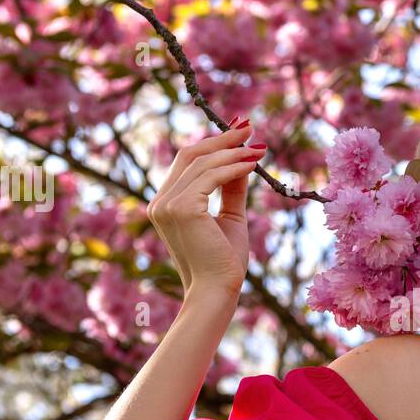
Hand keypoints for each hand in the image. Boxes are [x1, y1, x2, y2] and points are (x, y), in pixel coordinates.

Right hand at [147, 120, 266, 296]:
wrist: (218, 292)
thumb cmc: (224, 262)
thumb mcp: (230, 217)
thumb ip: (232, 188)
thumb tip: (243, 158)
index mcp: (166, 204)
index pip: (187, 163)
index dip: (214, 143)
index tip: (239, 131)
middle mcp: (160, 202)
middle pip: (191, 155)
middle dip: (222, 138)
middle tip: (250, 127)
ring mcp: (167, 205)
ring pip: (203, 164)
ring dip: (234, 152)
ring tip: (259, 148)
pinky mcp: (181, 209)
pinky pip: (211, 177)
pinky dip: (234, 167)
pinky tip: (254, 163)